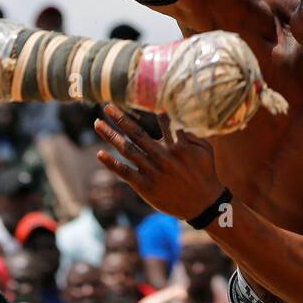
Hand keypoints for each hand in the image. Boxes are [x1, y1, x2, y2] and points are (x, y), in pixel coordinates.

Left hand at [93, 104, 224, 220]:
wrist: (203, 204)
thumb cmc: (205, 173)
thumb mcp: (205, 150)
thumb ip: (191, 134)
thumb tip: (176, 121)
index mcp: (176, 145)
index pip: (159, 122)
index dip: (148, 110)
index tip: (134, 98)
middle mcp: (161, 156)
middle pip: (136, 133)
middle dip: (120, 118)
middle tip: (107, 106)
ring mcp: (151, 171)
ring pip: (127, 149)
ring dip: (110, 135)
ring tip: (97, 123)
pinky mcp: (144, 186)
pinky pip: (125, 172)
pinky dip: (111, 163)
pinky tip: (99, 153)